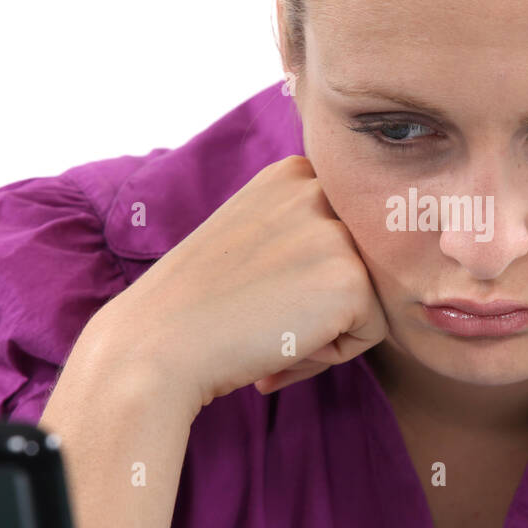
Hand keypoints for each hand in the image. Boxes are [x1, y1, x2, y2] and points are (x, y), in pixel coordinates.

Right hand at [89, 155, 388, 409]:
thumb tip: (359, 261)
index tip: (258, 291)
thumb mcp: (250, 237)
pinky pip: (371, 332)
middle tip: (263, 318)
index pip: (344, 236)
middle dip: (322, 304)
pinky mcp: (351, 279)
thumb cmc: (197, 306)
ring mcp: (337, 231)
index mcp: (294, 173)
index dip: (306, 279)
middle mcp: (320, 189)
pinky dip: (331, 355)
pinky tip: (280, 344)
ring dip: (327, 329)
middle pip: (362, 267)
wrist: (155, 343)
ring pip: (369, 299)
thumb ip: (301, 232)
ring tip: (270, 330)